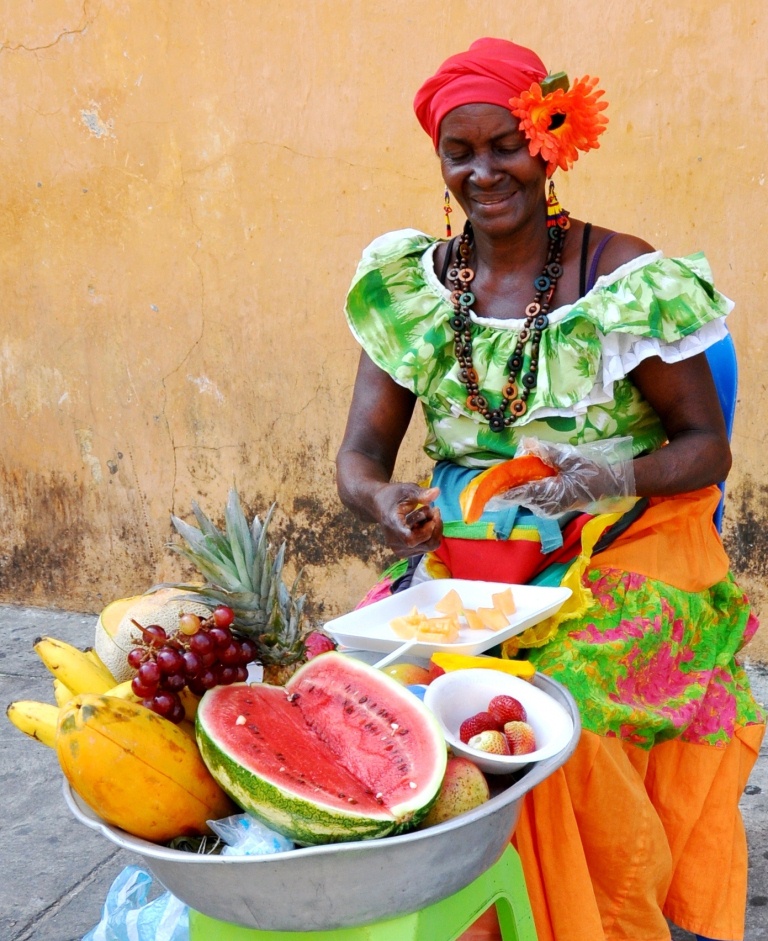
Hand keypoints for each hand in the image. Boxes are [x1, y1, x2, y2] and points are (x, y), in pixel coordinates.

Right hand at [372, 484, 442, 556]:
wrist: (378, 505)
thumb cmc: (393, 496)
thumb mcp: (406, 490)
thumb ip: (420, 493)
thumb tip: (437, 492)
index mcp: (393, 526)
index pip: (411, 539)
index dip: (427, 529)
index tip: (432, 511)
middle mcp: (395, 542)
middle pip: (427, 544)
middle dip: (436, 526)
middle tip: (434, 510)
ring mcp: (400, 549)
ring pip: (430, 546)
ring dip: (433, 529)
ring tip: (426, 514)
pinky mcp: (404, 552)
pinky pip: (426, 547)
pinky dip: (430, 534)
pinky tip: (423, 523)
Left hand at [490, 437, 635, 517]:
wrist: (610, 487)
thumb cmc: (592, 472)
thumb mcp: (571, 459)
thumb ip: (548, 453)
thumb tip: (528, 443)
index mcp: (552, 494)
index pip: (522, 493)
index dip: (504, 490)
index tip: (489, 487)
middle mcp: (547, 506)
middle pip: (520, 496)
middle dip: (508, 485)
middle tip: (496, 475)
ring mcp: (549, 509)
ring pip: (525, 499)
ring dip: (517, 487)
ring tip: (508, 476)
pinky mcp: (551, 508)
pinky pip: (533, 499)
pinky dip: (526, 490)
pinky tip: (525, 479)